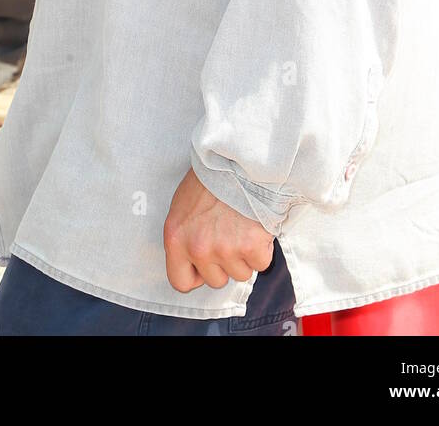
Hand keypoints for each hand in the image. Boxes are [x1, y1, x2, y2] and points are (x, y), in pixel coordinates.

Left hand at [163, 168, 273, 290]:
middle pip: (215, 280)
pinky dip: (262, 248)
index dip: (196, 274)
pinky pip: (260, 263)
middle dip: (224, 262)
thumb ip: (186, 236)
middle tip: (228, 233)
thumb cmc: (211, 177)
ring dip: (244, 255)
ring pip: (240, 274)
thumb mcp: (183, 205)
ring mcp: (225, 249)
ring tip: (242, 225)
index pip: (180, 282)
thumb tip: (195, 259)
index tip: (206, 263)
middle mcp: (198, 248)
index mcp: (176, 238)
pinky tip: (256, 226)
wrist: (238, 158)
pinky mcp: (251, 247)